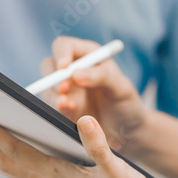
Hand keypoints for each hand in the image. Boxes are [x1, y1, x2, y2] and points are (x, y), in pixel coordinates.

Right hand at [41, 37, 148, 155]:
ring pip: (49, 87)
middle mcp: (74, 69)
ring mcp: (67, 89)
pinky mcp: (64, 107)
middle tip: (63, 89)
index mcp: (89, 55)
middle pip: (49, 65)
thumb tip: (75, 75)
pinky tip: (71, 111)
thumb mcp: (121, 88)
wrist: (128, 131)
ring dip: (55, 95)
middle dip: (53, 77)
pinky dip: (59, 108)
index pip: (65, 46)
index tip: (64, 68)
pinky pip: (54, 105)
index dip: (61, 54)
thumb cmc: (127, 104)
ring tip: (71, 105)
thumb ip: (102, 77)